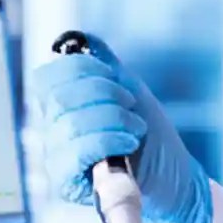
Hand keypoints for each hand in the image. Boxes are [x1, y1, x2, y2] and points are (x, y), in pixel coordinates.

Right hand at [29, 34, 212, 222]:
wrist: (175, 181)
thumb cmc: (152, 141)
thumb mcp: (132, 92)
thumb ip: (106, 65)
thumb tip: (82, 38)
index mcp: (63, 106)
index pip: (48, 79)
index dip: (80, 70)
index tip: (114, 79)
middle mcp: (54, 131)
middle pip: (60, 98)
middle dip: (105, 95)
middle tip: (131, 108)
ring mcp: (58, 158)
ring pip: (71, 124)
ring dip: (113, 120)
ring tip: (135, 130)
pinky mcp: (67, 184)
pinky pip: (75, 154)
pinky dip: (107, 141)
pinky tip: (127, 144)